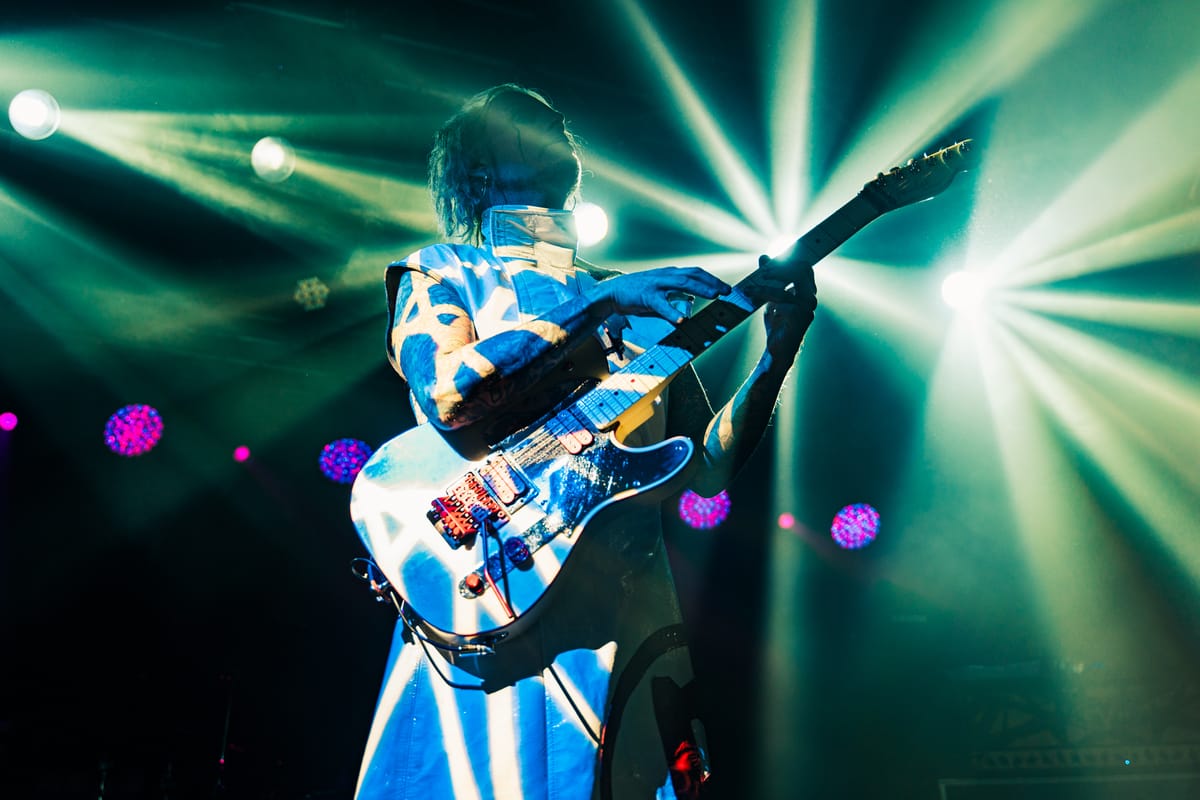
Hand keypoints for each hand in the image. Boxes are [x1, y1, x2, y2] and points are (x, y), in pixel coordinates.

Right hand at [589, 267, 729, 323]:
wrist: (613, 293)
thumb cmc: (637, 293)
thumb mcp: (660, 293)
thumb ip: (675, 296)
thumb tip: (691, 304)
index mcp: (670, 274)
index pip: (695, 273)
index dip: (711, 279)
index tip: (725, 287)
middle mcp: (666, 276)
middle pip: (694, 275)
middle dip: (712, 282)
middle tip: (727, 291)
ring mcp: (657, 285)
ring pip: (682, 283)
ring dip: (700, 289)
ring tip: (714, 296)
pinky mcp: (646, 296)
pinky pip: (662, 304)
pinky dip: (672, 312)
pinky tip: (681, 320)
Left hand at [758, 255, 816, 361]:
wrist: (778, 349)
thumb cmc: (777, 323)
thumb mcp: (771, 297)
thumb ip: (770, 277)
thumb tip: (764, 256)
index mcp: (807, 292)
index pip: (803, 267)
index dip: (787, 261)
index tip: (767, 265)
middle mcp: (810, 298)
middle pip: (799, 271)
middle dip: (778, 269)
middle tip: (761, 273)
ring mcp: (807, 308)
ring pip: (784, 289)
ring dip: (763, 288)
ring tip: (749, 290)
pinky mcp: (799, 317)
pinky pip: (779, 302)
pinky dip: (765, 300)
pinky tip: (756, 302)